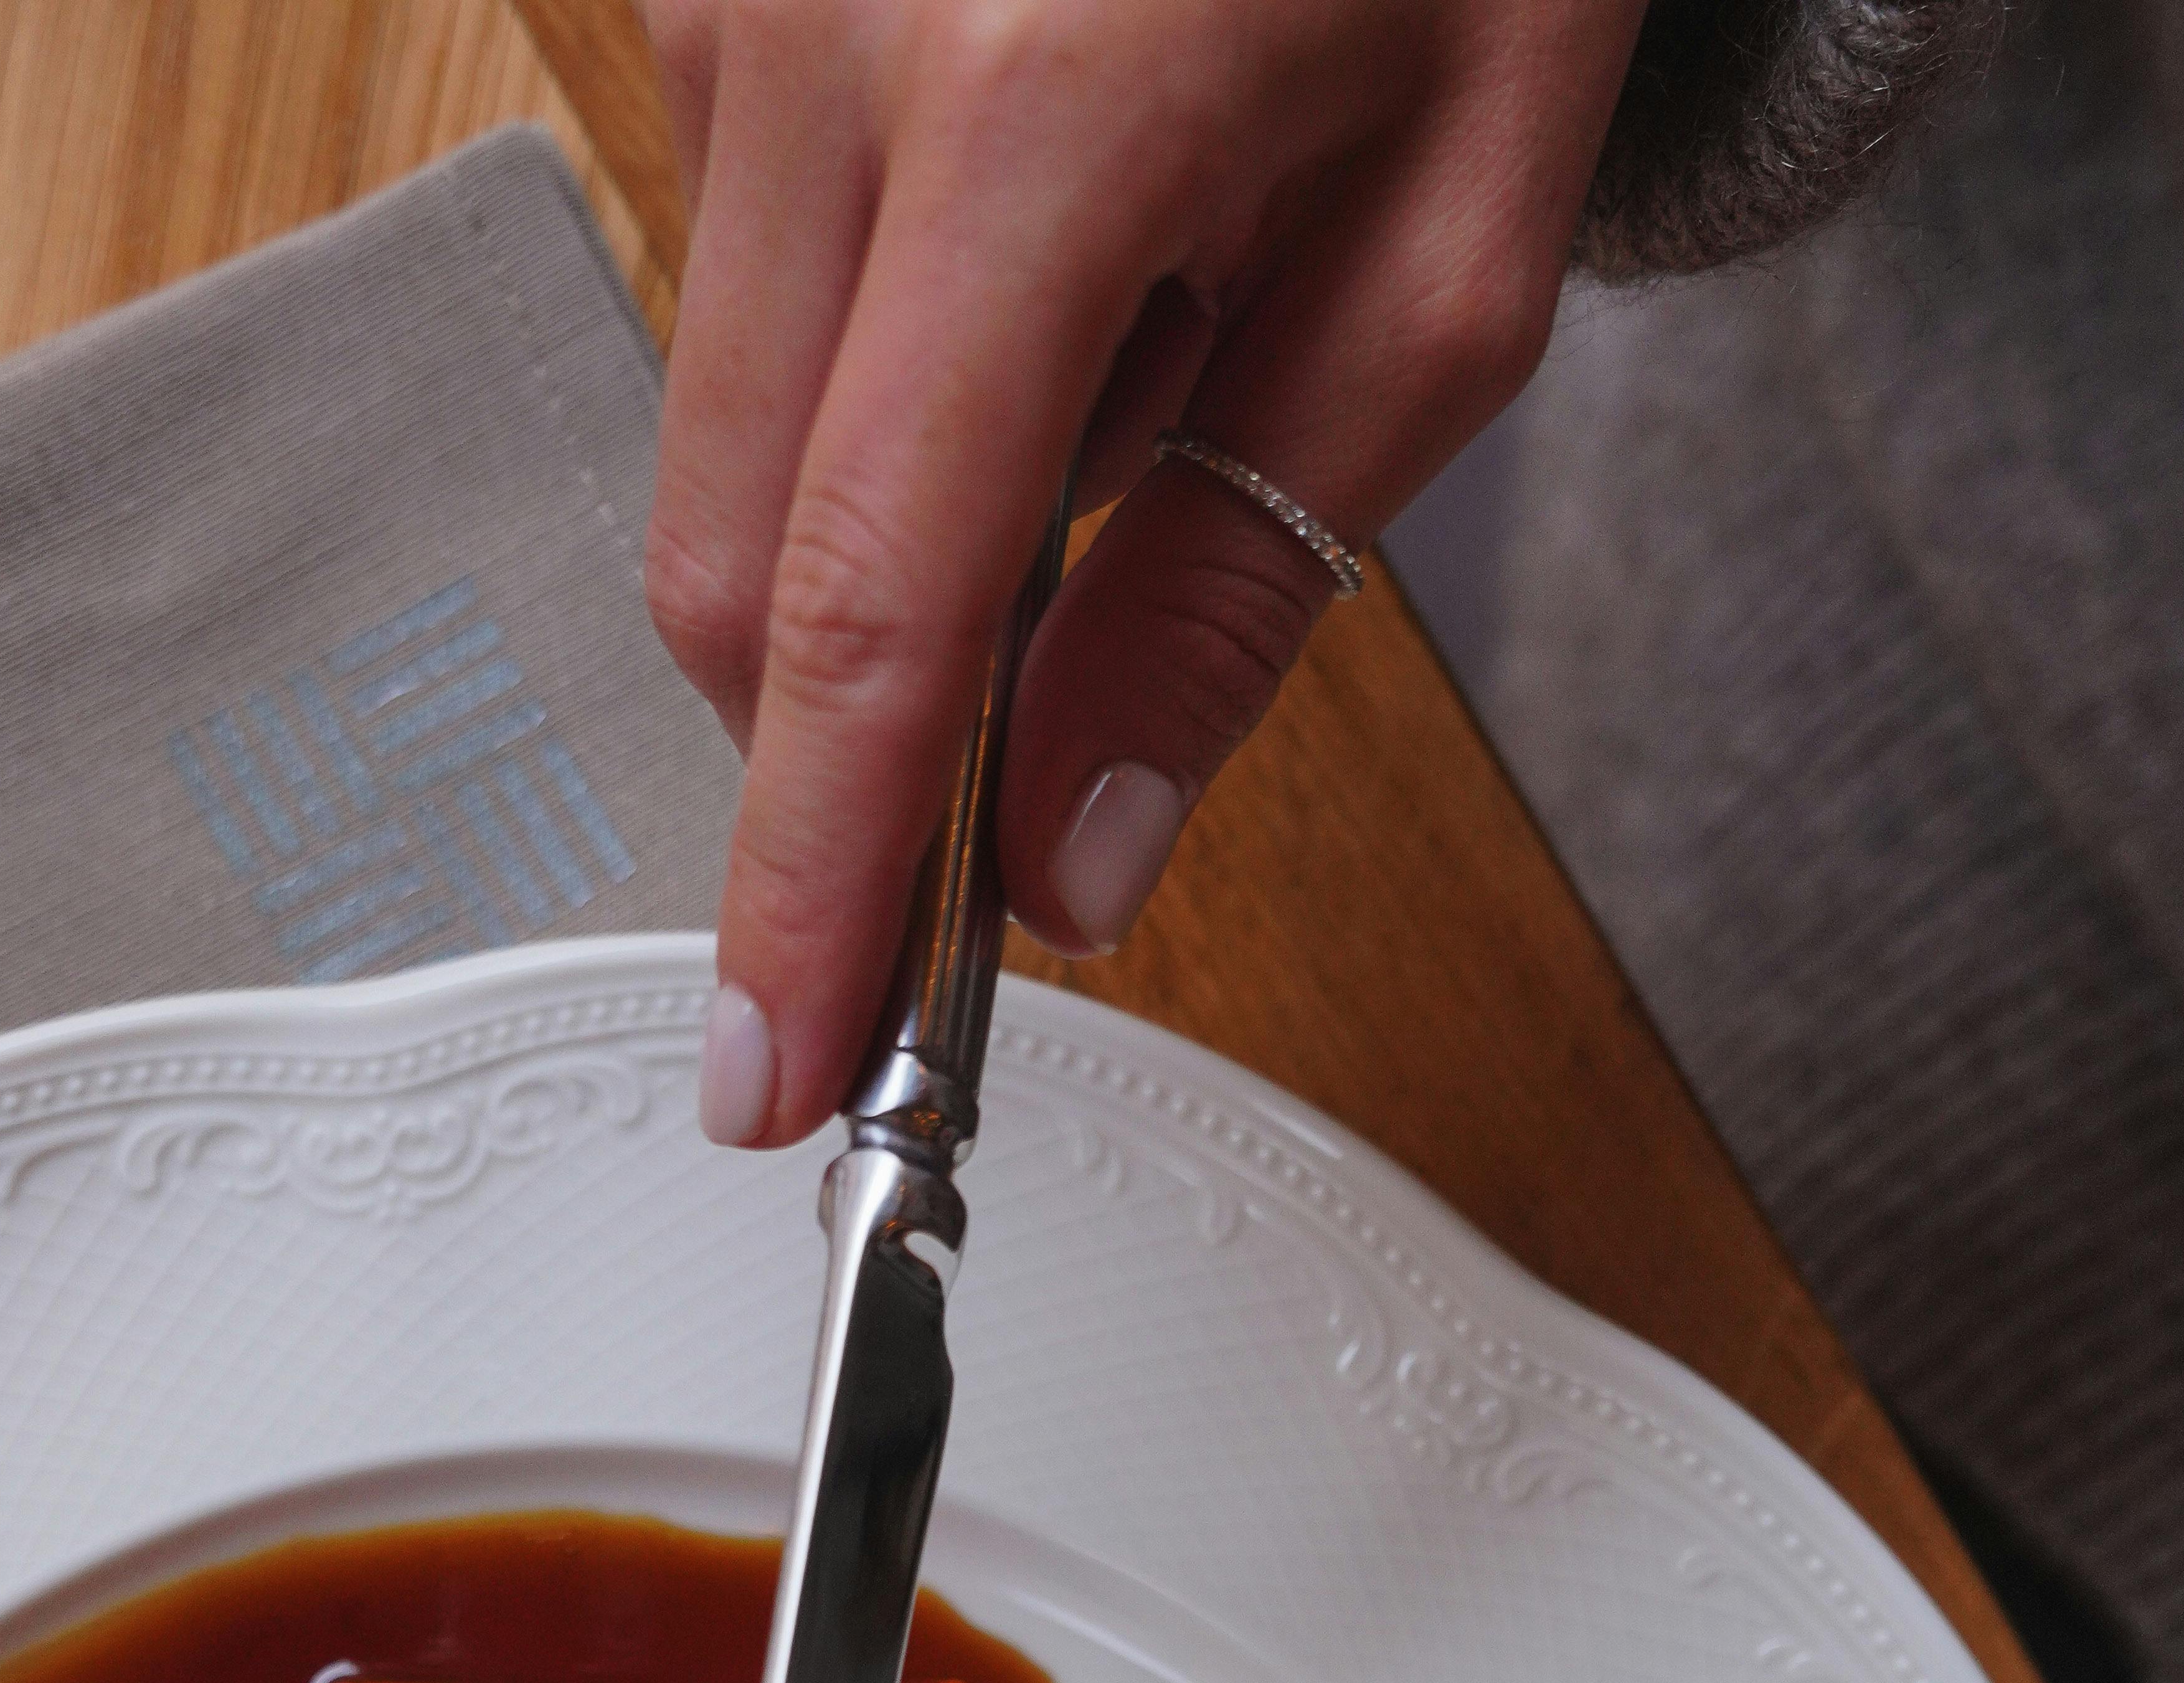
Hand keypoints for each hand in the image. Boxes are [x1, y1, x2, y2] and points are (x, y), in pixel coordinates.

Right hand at [640, 0, 1648, 1147]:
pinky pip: (749, 267)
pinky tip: (1053, 191)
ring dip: (902, 487)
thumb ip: (1242, 581)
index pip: (863, 620)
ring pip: (734, 429)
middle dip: (857, 720)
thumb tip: (1073, 864)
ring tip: (1129, 304)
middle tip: (1028, 732)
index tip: (772, 1078)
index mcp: (1040, 107)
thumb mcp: (1449, 240)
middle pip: (734, 570)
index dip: (807, 890)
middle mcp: (829, 35)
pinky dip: (889, 333)